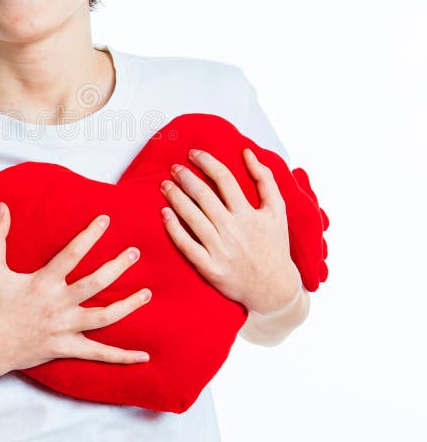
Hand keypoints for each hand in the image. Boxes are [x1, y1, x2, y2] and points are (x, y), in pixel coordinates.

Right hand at [0, 203, 151, 378]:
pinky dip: (121, 357)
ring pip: (104, 318)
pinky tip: (143, 356)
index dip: (90, 235)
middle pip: (96, 284)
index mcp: (42, 283)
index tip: (106, 219)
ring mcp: (64, 329)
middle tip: (135, 253)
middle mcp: (58, 305)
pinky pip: (98, 354)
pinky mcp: (65, 349)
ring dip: (128, 306)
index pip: (72, 254)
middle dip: (118, 267)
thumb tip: (2, 206)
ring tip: (147, 294)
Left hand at [160, 147, 300, 314]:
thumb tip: (247, 153)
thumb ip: (265, 179)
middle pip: (204, 196)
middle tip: (174, 168)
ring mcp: (221, 250)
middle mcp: (234, 230)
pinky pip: (187, 245)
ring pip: (192, 218)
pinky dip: (174, 228)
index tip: (193, 154)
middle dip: (186, 177)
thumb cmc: (274, 245)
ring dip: (175, 198)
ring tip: (164, 185)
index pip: (224, 179)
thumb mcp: (277, 211)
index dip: (207, 162)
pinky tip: (164, 213)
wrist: (274, 288)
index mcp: (250, 214)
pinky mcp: (210, 268)